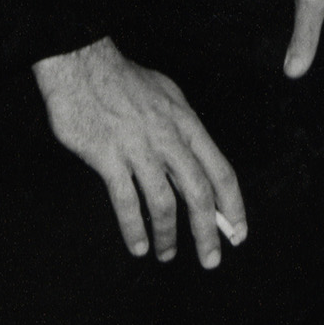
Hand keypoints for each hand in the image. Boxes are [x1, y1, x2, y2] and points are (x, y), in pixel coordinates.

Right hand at [32, 36, 246, 266]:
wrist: (84, 65)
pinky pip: (126, 200)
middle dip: (209, 230)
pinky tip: (139, 246)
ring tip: (168, 255)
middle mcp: (169, 139)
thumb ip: (183, 130)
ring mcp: (139, 149)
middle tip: (213, 259)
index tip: (239, 231)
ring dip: (169, 234)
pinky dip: (134, 228)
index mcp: (187, 125)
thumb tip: (198, 161)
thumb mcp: (169, 96)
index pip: (221, 171)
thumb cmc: (125, 81)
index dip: (233, 204)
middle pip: (199, 191)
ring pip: (164, 201)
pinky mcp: (108, 157)